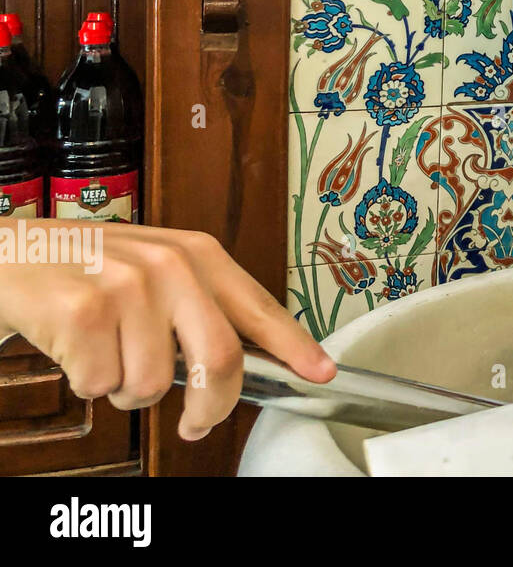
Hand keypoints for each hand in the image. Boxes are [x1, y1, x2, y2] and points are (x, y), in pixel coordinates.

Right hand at [0, 222, 335, 439]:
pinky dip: (90, 382)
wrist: (13, 253)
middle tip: (197, 421)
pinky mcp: (85, 313)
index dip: (295, 347)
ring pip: (155, 384)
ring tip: (110, 357)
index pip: (261, 308)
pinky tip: (79, 350)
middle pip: (220, 360)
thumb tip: (252, 358)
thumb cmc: (90, 268)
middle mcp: (172, 267)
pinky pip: (104, 385)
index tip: (320, 372)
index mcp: (200, 254)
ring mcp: (129, 287)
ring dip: (130, 391)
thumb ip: (203, 306)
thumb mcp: (159, 269)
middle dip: (211, 407)